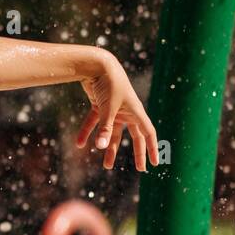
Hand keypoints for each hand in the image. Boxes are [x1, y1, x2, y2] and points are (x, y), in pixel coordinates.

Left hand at [75, 50, 159, 171]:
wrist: (97, 64)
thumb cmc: (108, 84)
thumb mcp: (107, 108)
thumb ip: (104, 128)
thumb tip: (101, 148)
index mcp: (135, 112)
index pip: (148, 133)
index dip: (152, 148)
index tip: (155, 163)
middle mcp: (127, 112)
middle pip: (134, 136)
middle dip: (136, 152)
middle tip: (140, 169)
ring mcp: (113, 109)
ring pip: (112, 132)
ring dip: (108, 147)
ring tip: (106, 166)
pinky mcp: (100, 105)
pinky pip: (94, 122)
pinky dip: (87, 132)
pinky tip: (79, 143)